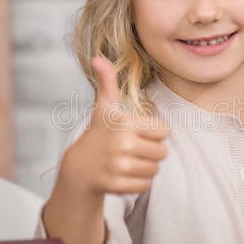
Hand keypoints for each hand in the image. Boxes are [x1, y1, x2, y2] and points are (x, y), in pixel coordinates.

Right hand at [65, 56, 168, 196]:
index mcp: (124, 123)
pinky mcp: (117, 185)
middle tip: (133, 150)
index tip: (137, 133)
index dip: (153, 134)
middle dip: (151, 152)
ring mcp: (118, 166)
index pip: (163, 132)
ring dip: (145, 167)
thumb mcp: (104, 107)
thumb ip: (107, 82)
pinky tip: (124, 174)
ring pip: (155, 170)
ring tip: (128, 161)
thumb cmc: (98, 134)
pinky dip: (138, 182)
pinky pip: (145, 185)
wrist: (79, 167)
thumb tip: (97, 58)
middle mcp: (122, 144)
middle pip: (162, 153)